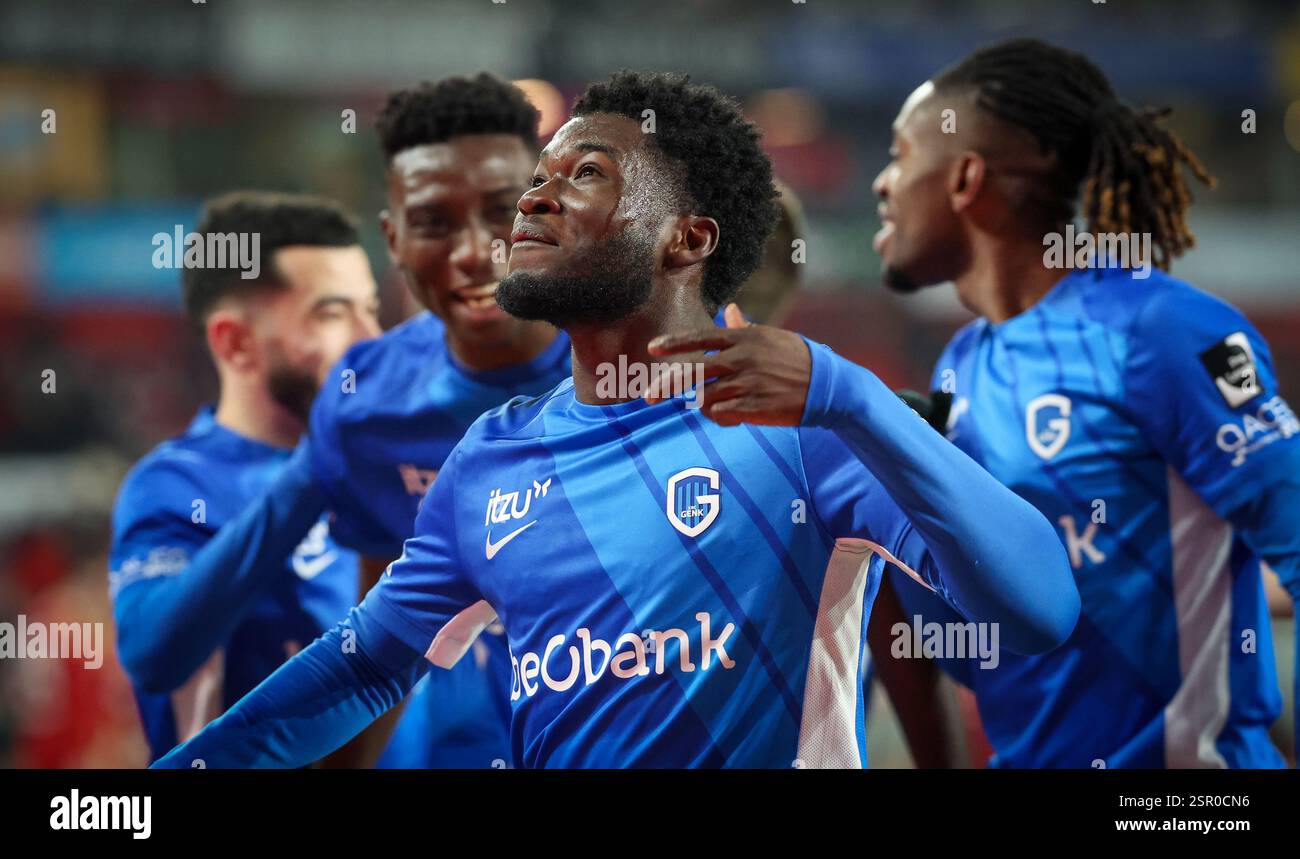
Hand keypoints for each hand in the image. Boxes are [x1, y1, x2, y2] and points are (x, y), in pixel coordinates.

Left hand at [645, 303, 811, 426]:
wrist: (827, 387)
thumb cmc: (797, 359)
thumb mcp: (770, 337)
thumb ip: (743, 327)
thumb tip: (729, 310)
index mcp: (743, 339)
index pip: (700, 338)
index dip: (674, 344)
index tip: (653, 349)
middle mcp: (741, 359)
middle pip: (692, 372)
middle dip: (666, 385)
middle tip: (648, 397)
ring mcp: (747, 384)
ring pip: (705, 398)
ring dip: (706, 404)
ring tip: (723, 404)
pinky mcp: (753, 407)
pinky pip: (721, 415)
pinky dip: (722, 416)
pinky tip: (734, 415)